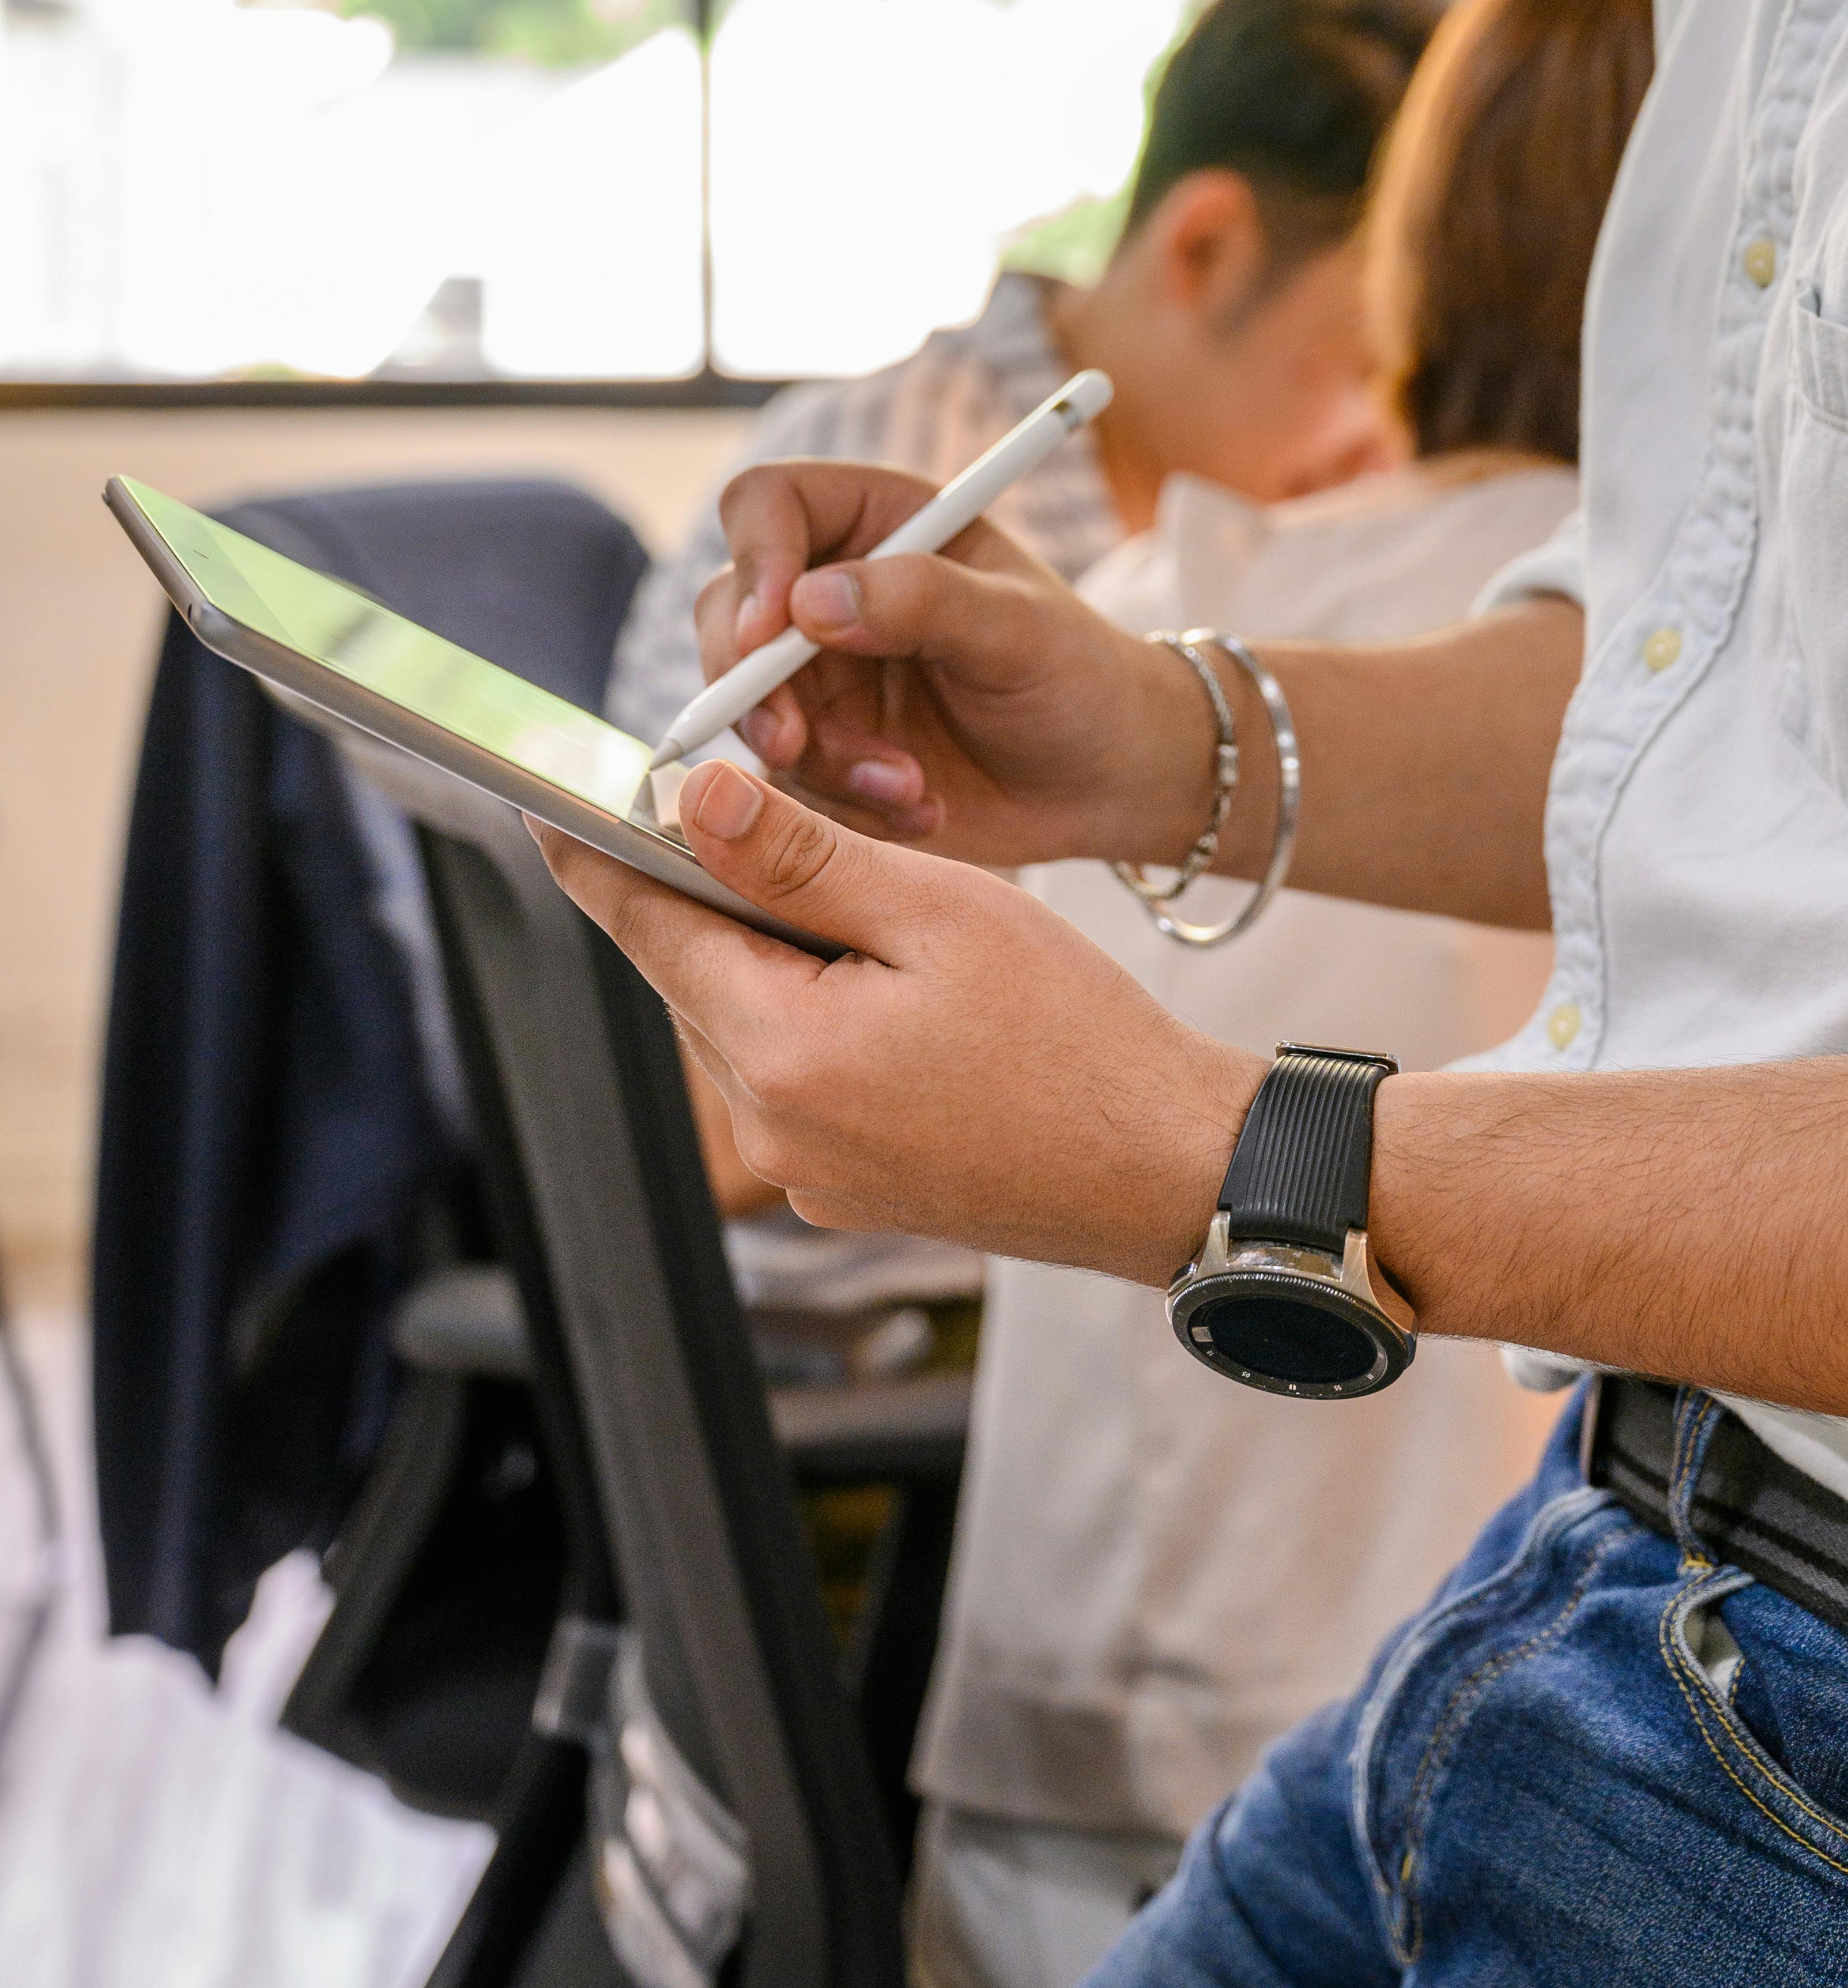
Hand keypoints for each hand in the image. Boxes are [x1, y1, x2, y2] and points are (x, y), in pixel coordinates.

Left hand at [534, 761, 1263, 1274]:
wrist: (1166, 1168)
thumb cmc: (1076, 1034)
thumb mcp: (938, 912)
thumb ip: (799, 857)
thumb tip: (691, 798)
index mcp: (783, 1052)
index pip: (650, 930)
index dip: (596, 857)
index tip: (542, 805)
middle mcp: (772, 1127)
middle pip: (693, 978)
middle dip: (703, 897)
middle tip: (720, 815)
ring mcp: (807, 1172)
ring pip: (742, 1028)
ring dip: (766, 959)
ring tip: (842, 904)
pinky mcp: (846, 1189)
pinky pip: (792, 1082)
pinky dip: (811, 1020)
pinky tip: (883, 989)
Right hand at [691, 457, 1214, 866]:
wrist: (1105, 780)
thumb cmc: (1078, 676)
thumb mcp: (1019, 628)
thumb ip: (924, 600)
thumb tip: (811, 603)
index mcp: (877, 523)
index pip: (767, 507)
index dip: (756, 562)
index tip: (774, 633)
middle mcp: (831, 592)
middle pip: (728, 613)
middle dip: (753, 687)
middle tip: (795, 743)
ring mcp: (818, 676)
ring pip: (749, 709)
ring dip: (819, 760)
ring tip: (910, 787)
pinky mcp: (823, 751)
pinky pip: (787, 781)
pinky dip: (844, 804)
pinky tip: (920, 810)